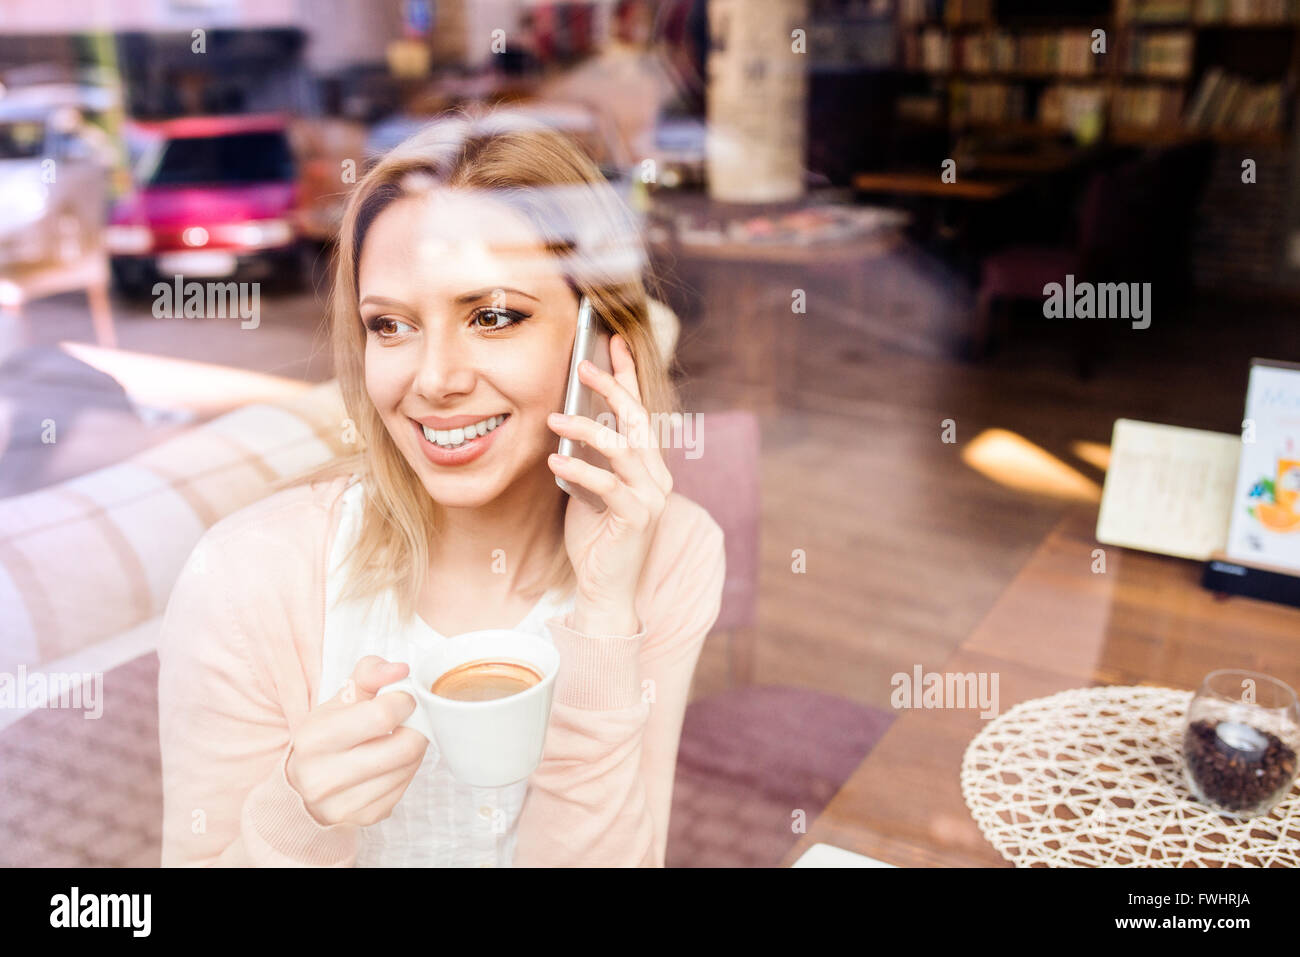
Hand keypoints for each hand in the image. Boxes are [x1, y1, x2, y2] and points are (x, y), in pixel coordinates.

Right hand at [285, 655, 427, 827]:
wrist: (300, 788)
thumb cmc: (325, 736)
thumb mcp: (339, 699)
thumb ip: (370, 674)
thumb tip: (401, 670)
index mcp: (316, 738)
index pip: (383, 716)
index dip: (404, 701)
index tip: (402, 699)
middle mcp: (325, 776)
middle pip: (404, 747)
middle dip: (417, 727)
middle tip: (411, 720)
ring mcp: (344, 803)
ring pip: (408, 768)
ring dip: (414, 748)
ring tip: (399, 738)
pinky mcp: (363, 819)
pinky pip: (404, 789)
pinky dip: (406, 771)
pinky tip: (392, 762)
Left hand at [546, 334, 672, 635]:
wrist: (606, 590)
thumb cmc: (595, 539)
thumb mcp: (589, 489)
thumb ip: (588, 459)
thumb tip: (566, 422)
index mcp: (649, 467)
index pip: (642, 412)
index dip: (629, 377)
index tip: (613, 344)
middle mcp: (658, 477)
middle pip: (638, 420)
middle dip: (613, 388)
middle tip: (583, 365)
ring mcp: (651, 498)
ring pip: (623, 448)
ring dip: (587, 429)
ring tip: (554, 419)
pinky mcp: (637, 518)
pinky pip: (608, 485)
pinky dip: (580, 470)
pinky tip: (554, 461)